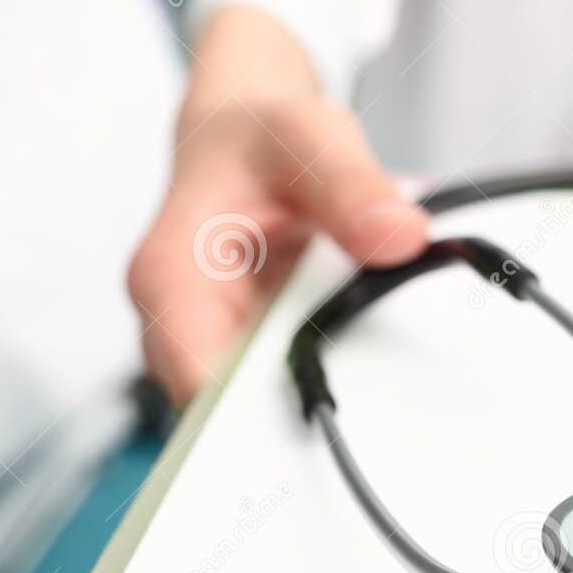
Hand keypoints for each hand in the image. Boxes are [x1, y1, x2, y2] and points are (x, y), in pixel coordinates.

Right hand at [127, 94, 427, 404]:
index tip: (325, 429)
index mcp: (172, 279)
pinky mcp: (247, 358)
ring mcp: (210, 349)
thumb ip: (351, 186)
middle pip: (225, 420)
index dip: (255, 423)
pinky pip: (281, 395)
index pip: (197, 382)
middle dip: (294, 431)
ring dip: (315, 413)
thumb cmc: (264, 138)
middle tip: (376, 434)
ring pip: (255, 417)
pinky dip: (325, 391)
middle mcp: (178, 328)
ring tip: (384, 415)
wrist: (250, 138)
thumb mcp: (310, 137)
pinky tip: (373, 386)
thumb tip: (400, 234)